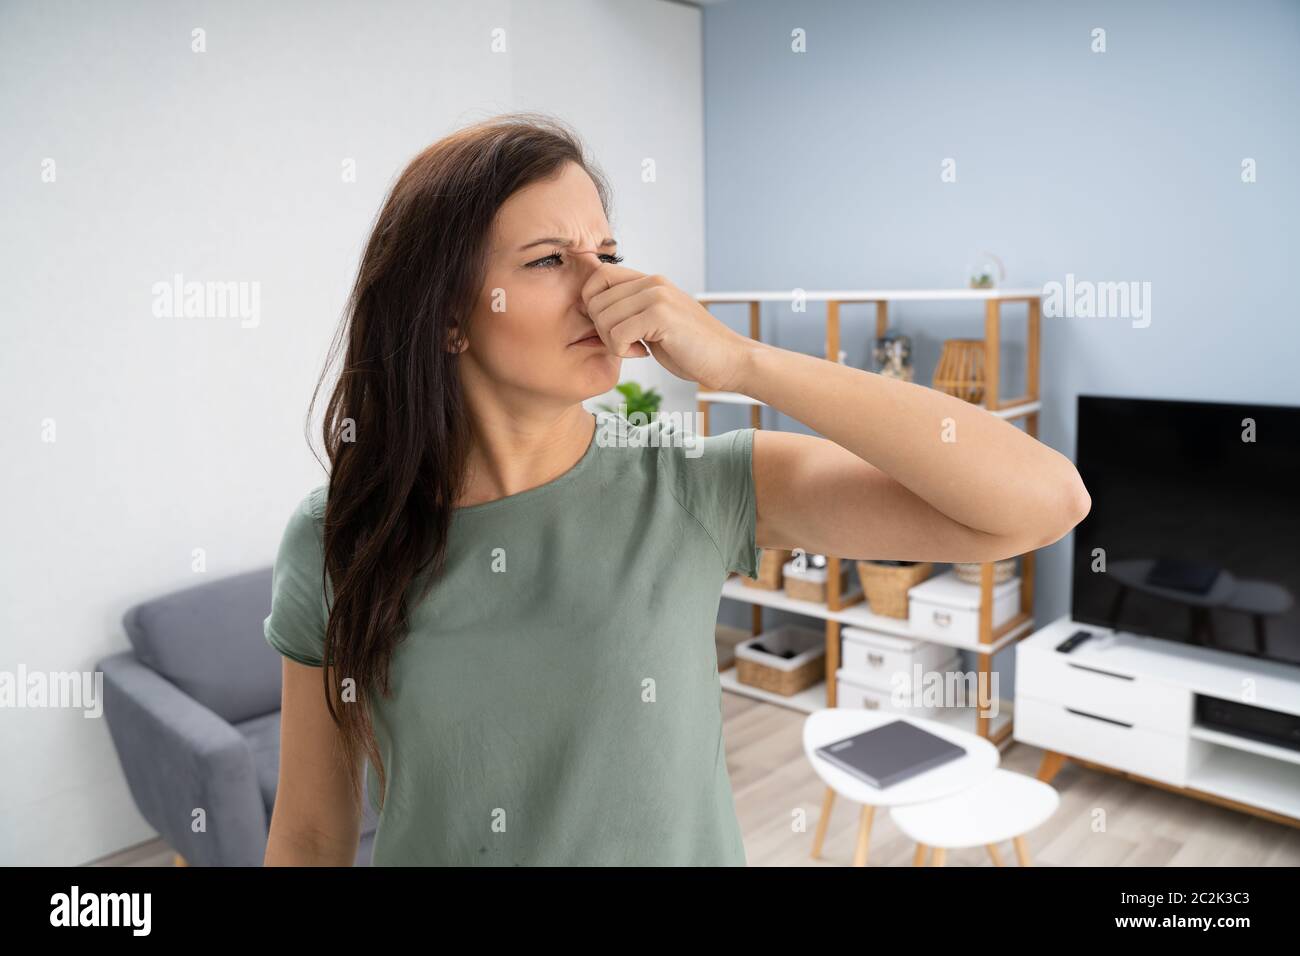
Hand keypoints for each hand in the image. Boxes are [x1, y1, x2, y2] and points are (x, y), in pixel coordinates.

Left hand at [580, 264, 754, 391]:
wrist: (729, 360)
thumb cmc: (692, 347)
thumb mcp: (657, 321)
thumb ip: (633, 310)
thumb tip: (594, 309)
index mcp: (650, 281)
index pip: (599, 276)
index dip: (592, 304)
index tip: (611, 328)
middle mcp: (652, 282)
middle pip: (595, 299)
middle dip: (601, 329)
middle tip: (625, 344)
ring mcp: (657, 296)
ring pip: (602, 318)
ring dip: (612, 342)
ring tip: (637, 348)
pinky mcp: (661, 315)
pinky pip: (617, 334)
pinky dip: (622, 351)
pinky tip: (643, 353)